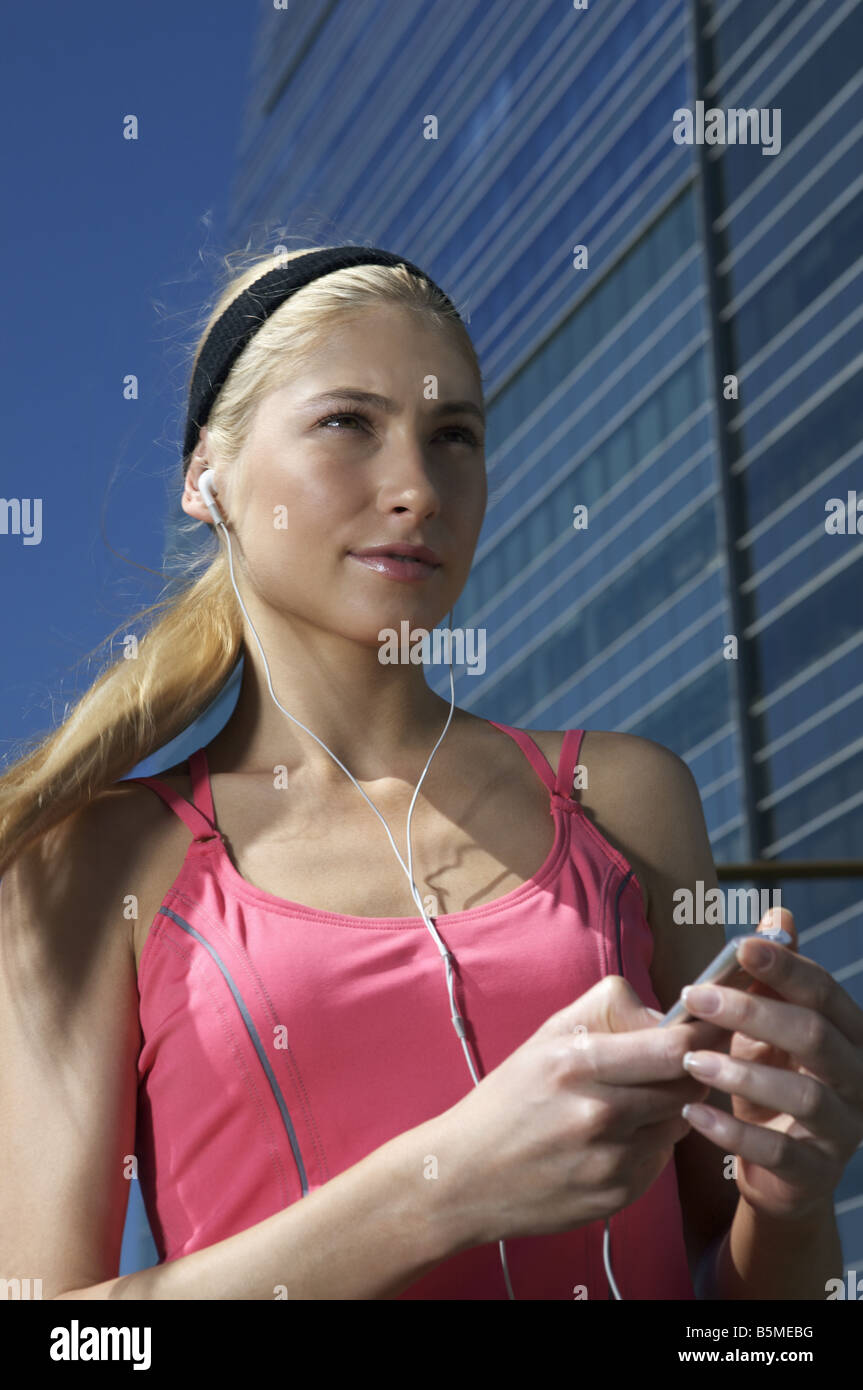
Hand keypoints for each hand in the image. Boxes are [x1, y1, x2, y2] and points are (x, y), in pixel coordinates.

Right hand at [432, 974, 719, 1246]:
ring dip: (669, 1108)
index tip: (707, 1030)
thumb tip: (668, 1015)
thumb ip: (609, 1012)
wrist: (467, 1176)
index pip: (674, 1048)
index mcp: (578, 1063)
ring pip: (678, 1121)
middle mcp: (599, 1113)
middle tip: (677, 1064)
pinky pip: (660, 1157)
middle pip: (686, 1085)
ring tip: (631, 1102)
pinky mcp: (618, 1194)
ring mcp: (610, 1160)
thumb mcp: (547, 1037)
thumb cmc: (510, 1098)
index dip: (702, 1037)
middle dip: (689, 1071)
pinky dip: (650, 1143)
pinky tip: (615, 1139)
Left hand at [677, 907, 862, 1221]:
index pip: (823, 991)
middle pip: (814, 1035)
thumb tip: (778, 912)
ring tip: (690, 1061)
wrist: (779, 1170)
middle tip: (694, 997)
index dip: (784, 966)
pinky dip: (733, 1133)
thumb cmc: (772, 1082)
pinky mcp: (817, 1174)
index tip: (737, 945)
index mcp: (849, 1034)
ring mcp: (844, 1129)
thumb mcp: (770, 1027)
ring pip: (804, 1095)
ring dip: (742, 1073)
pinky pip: (780, 1153)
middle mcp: (858, 1078)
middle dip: (752, 1011)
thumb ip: (774, 976)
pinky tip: (693, 1114)